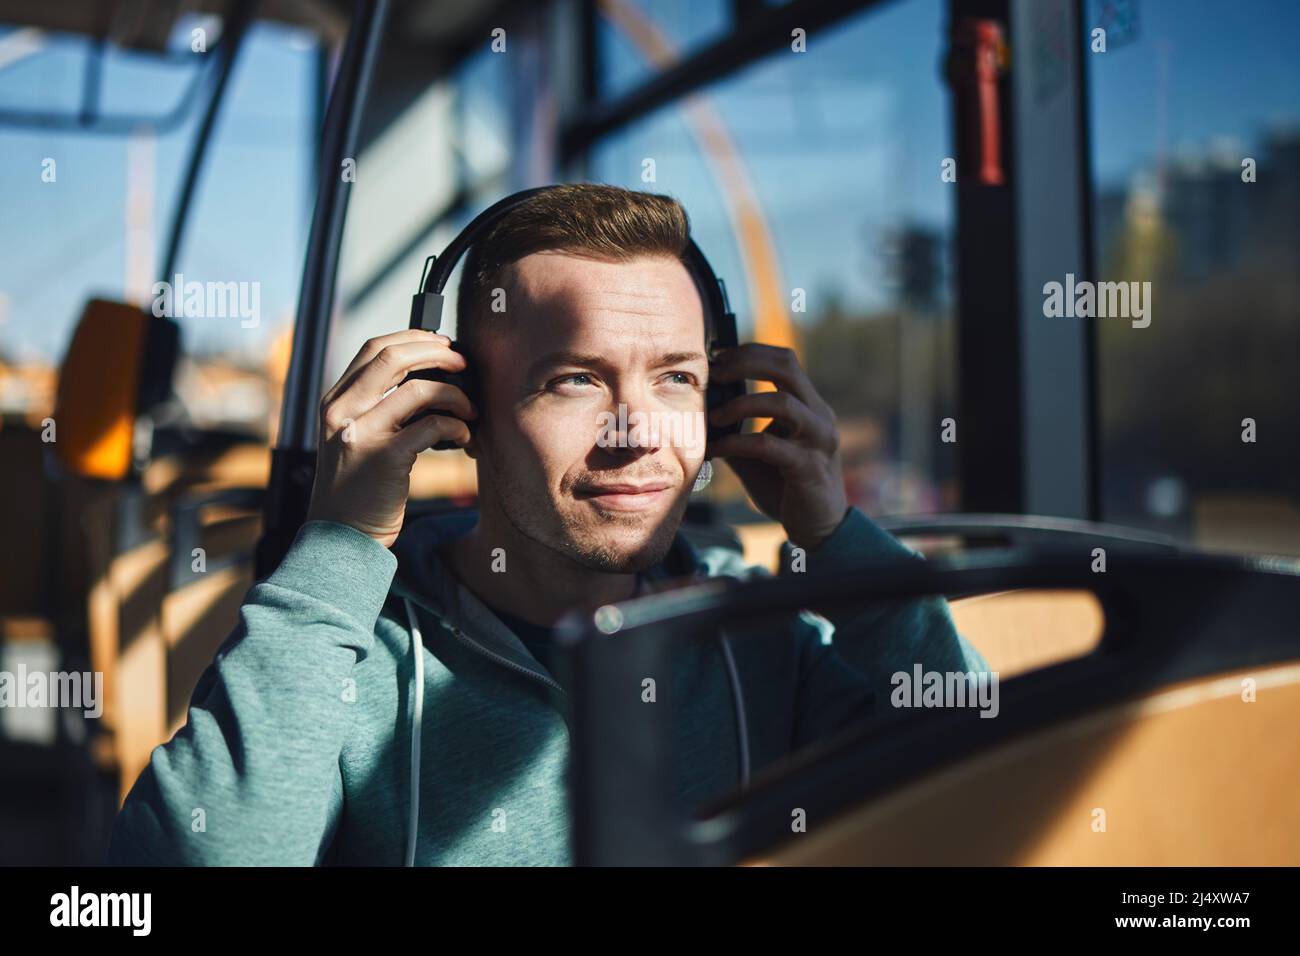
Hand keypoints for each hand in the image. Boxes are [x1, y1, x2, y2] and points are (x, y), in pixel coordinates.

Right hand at [306, 329, 476, 548]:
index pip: (374, 348)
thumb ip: (375, 406)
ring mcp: (362, 433)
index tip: (442, 345)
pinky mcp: (384, 459)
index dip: (414, 339)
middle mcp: (342, 411)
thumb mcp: (353, 437)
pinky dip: (456, 426)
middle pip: (394, 357)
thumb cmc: (357, 487)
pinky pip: (431, 426)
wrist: (341, 535)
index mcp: (335, 401)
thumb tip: (428, 377)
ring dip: (455, 394)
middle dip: (438, 354)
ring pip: (419, 389)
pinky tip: (464, 436)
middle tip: (463, 364)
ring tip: (469, 409)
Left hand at [707, 344, 847, 549]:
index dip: (750, 352)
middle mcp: (819, 416)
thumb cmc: (786, 486)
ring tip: (714, 417)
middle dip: (746, 363)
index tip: (718, 359)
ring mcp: (817, 440)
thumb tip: (700, 412)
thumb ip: (737, 430)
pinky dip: (737, 444)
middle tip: (715, 374)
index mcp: (809, 405)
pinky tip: (717, 451)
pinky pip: (768, 445)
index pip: (784, 360)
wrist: (819, 527)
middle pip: (786, 367)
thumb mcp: (758, 451)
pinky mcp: (808, 467)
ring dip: (740, 405)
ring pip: (781, 403)